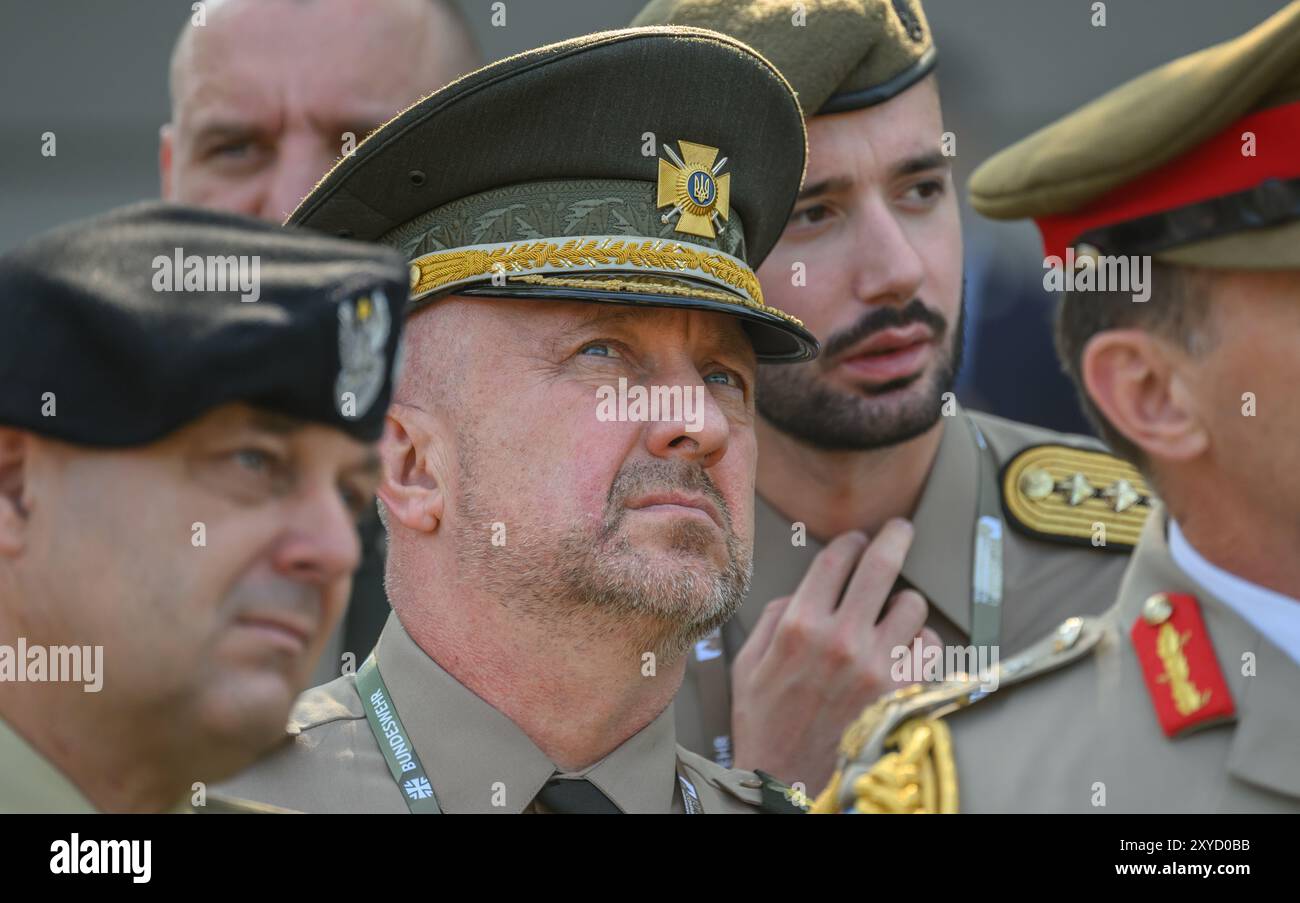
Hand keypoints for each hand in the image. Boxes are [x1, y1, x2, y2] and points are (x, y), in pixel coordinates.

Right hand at [729, 520, 942, 792]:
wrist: (787, 784)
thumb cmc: (765, 727)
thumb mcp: (747, 664)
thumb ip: (774, 618)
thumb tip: (804, 592)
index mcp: (798, 627)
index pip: (835, 560)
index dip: (850, 542)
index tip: (856, 540)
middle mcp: (840, 640)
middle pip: (882, 566)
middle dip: (894, 538)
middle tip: (900, 530)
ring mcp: (876, 667)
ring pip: (912, 605)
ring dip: (904, 605)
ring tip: (894, 615)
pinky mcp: (903, 692)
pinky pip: (931, 647)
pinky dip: (921, 644)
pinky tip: (904, 651)